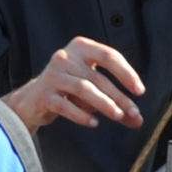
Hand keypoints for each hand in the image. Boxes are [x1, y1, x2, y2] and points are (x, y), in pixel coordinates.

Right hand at [9, 37, 143, 128]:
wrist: (32, 101)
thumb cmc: (68, 91)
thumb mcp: (93, 90)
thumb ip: (115, 102)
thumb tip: (137, 120)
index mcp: (81, 48)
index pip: (109, 55)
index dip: (126, 73)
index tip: (139, 91)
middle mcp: (65, 57)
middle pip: (98, 77)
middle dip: (119, 96)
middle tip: (134, 112)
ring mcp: (52, 75)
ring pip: (83, 89)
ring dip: (104, 104)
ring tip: (118, 116)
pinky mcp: (44, 94)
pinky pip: (65, 105)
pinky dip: (81, 115)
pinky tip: (94, 123)